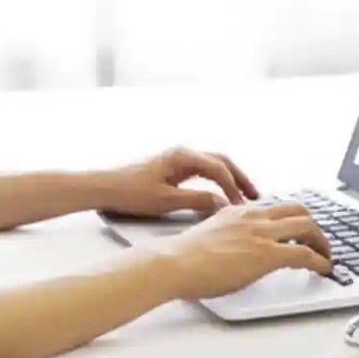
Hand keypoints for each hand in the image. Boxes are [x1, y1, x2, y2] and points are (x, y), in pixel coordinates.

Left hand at [99, 146, 260, 216]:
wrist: (104, 187)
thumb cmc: (130, 192)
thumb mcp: (165, 201)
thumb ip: (197, 201)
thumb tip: (222, 204)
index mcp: (182, 156)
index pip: (218, 168)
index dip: (233, 187)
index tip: (242, 205)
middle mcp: (183, 153)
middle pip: (220, 161)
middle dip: (239, 178)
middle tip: (254, 195)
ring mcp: (177, 159)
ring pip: (212, 165)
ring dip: (228, 179)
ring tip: (242, 196)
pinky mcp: (172, 168)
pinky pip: (201, 171)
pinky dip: (215, 181)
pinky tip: (219, 194)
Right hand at [151, 202, 332, 299]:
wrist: (175, 262)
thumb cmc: (185, 256)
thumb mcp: (212, 234)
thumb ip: (231, 233)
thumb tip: (238, 246)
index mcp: (240, 211)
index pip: (278, 207)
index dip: (295, 219)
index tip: (301, 230)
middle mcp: (254, 216)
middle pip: (299, 211)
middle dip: (314, 227)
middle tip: (318, 242)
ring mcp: (262, 233)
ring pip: (308, 227)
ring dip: (322, 242)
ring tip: (326, 256)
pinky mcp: (266, 254)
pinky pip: (304, 253)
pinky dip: (320, 260)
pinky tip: (324, 268)